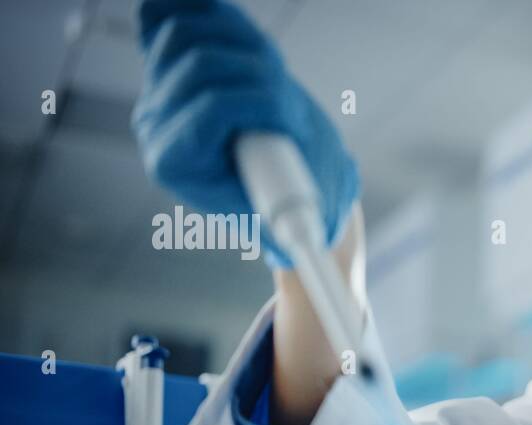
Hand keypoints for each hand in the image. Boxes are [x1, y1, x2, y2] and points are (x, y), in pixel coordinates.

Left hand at [131, 0, 358, 269]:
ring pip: (189, 32)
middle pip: (202, 64)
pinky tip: (241, 39)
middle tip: (292, 103)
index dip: (263, 105)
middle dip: (262, 77)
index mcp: (176, 164)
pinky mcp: (168, 57)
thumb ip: (295, 209)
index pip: (211, 109)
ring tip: (274, 79)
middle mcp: (156, 122)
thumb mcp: (300, 211)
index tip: (298, 120)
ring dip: (246, 47)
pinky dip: (210, 14)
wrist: (281, 186)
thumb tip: (300, 222)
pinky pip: (172, 13)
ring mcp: (159, 86)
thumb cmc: (292, 202)